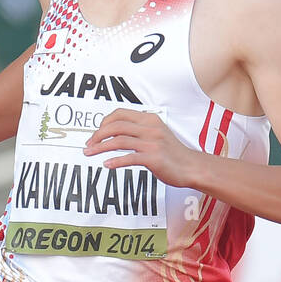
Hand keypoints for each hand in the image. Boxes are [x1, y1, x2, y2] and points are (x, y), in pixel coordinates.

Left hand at [83, 109, 201, 187]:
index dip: (104, 122)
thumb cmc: (173, 154)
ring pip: (119, 141)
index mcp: (150, 120)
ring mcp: (152, 143)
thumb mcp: (156, 135)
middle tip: (88, 145)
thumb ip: (139, 131)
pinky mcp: (154, 158)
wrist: (192, 167)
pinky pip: (129, 158)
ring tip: (90, 154)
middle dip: (97, 135)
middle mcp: (150, 129)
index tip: (96, 133)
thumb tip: (116, 134)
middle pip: (116, 126)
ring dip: (100, 147)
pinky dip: (115, 161)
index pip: (120, 114)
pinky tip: (107, 164)